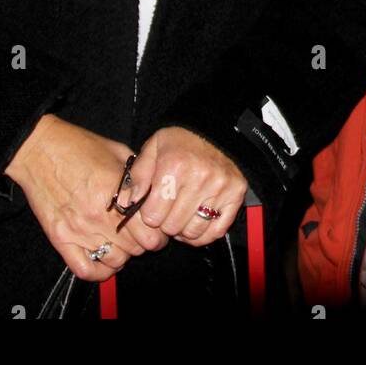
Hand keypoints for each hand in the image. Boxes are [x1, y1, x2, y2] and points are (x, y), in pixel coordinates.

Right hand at [5, 114, 170, 281]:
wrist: (39, 149)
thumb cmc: (79, 146)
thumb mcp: (117, 151)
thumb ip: (139, 174)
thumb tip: (155, 190)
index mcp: (118, 193)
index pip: (152, 229)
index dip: (160, 228)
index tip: (158, 224)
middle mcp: (100, 216)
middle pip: (138, 248)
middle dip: (146, 241)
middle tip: (142, 233)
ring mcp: (79, 231)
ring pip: (117, 261)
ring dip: (125, 254)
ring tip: (123, 242)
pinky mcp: (60, 239)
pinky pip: (86, 270)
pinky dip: (100, 271)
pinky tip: (105, 259)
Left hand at [128, 127, 247, 246]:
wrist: (214, 130)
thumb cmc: (180, 141)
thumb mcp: (153, 148)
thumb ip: (138, 175)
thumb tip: (129, 202)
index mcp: (175, 166)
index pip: (153, 216)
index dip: (148, 215)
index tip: (151, 207)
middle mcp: (200, 178)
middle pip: (173, 226)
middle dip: (165, 222)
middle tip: (166, 211)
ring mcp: (221, 188)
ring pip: (194, 232)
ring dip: (183, 229)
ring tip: (180, 215)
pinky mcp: (236, 195)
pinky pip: (217, 231)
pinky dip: (203, 234)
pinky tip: (195, 222)